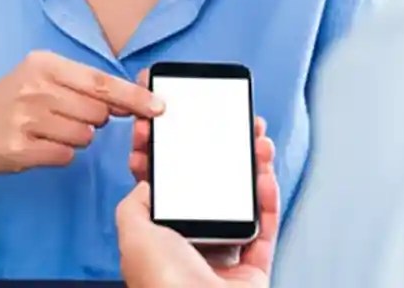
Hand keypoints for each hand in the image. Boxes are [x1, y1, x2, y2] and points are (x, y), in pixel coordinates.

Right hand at [0, 51, 164, 175]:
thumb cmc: (13, 102)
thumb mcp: (42, 78)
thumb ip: (83, 85)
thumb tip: (130, 101)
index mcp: (45, 64)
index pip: (101, 81)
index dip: (133, 96)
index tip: (158, 107)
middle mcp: (36, 88)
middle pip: (97, 112)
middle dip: (95, 120)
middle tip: (69, 117)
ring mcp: (26, 119)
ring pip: (85, 136)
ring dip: (76, 138)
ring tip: (50, 130)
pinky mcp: (20, 148)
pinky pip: (65, 155)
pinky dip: (60, 153)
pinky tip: (40, 144)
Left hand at [116, 140, 279, 287]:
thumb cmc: (163, 284)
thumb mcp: (134, 233)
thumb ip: (134, 204)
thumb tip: (146, 182)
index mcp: (163, 240)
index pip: (173, 192)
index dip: (182, 160)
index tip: (188, 133)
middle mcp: (194, 247)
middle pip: (214, 193)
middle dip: (225, 160)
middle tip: (233, 131)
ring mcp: (225, 258)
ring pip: (244, 205)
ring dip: (253, 171)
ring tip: (257, 142)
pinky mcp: (254, 268)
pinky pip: (266, 228)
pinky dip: (268, 201)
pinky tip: (266, 175)